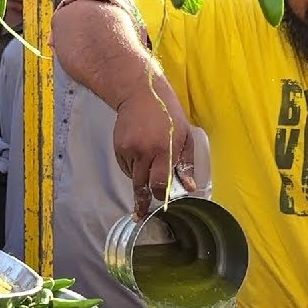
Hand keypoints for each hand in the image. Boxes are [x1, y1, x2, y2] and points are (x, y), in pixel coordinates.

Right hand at [114, 85, 197, 218]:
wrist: (140, 94)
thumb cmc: (169, 116)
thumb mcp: (186, 137)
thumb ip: (186, 164)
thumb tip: (189, 187)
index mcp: (165, 149)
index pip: (160, 182)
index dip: (161, 196)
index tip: (161, 205)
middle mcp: (145, 151)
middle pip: (143, 185)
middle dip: (144, 200)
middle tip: (143, 212)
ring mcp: (129, 150)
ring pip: (134, 177)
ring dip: (141, 181)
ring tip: (149, 170)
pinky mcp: (118, 148)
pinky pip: (126, 168)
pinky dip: (134, 169)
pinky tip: (141, 159)